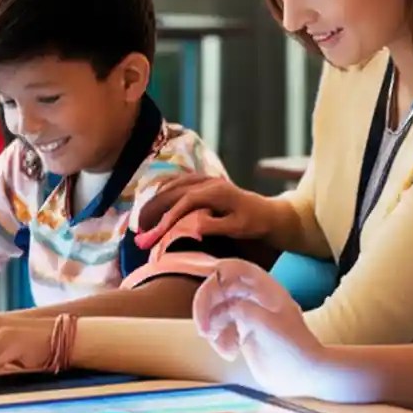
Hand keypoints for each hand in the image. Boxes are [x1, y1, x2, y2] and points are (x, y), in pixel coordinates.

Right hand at [134, 174, 273, 248]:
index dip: (169, 216)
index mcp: (217, 191)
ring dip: (158, 199)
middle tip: (142, 227)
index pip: (185, 202)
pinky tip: (156, 201)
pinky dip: (166, 190)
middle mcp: (210, 182)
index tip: (157, 232)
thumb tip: (193, 225)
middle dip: (156, 208)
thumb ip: (215, 225)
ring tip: (144, 217)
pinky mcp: (207, 183)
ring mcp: (208, 180)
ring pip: (176, 184)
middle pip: (175, 191)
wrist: (270, 213)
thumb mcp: (238, 227)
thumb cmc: (256, 223)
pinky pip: (181, 182)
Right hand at [193, 259, 324, 397]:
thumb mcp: (266, 326)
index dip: (212, 276)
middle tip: (204, 332)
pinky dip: (218, 340)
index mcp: (263, 287)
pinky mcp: (242, 331)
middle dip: (205, 308)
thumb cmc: (294, 349)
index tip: (203, 298)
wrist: (306, 376)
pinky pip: (219, 328)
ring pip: (214, 310)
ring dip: (211, 327)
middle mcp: (253, 296)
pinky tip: (231, 353)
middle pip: (217, 289)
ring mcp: (247, 313)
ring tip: (223, 348)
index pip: (231, 269)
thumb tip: (219, 309)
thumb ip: (241, 310)